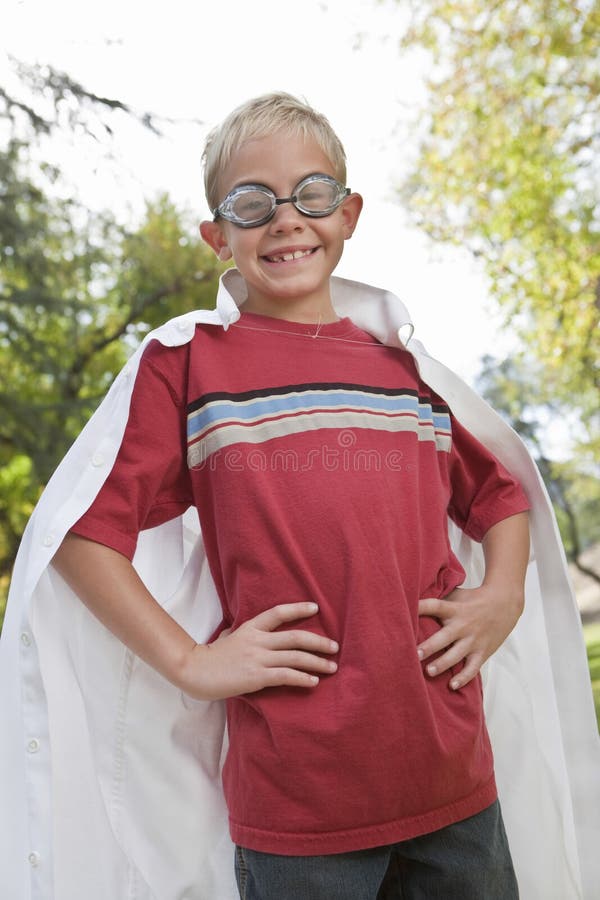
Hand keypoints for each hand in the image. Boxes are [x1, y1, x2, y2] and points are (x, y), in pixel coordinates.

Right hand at [178, 602, 338, 700]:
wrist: (194, 670)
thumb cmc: (210, 656)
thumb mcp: (227, 637)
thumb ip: (240, 634)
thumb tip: (238, 633)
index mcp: (250, 628)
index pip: (278, 613)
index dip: (298, 609)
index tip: (316, 608)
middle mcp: (258, 640)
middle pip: (296, 637)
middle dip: (319, 642)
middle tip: (335, 647)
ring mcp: (258, 658)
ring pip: (295, 657)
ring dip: (317, 662)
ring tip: (332, 667)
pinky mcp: (257, 676)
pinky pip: (286, 675)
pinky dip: (302, 678)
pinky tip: (313, 682)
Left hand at [417, 584, 523, 689]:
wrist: (505, 604)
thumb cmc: (474, 599)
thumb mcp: (456, 595)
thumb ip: (439, 600)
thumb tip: (413, 601)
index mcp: (454, 609)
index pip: (435, 606)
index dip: (421, 607)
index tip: (407, 610)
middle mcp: (463, 625)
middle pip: (444, 637)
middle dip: (430, 646)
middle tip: (415, 654)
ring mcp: (473, 640)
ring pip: (456, 655)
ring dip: (442, 664)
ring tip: (429, 671)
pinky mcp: (482, 652)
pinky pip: (472, 668)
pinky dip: (464, 677)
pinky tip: (452, 685)